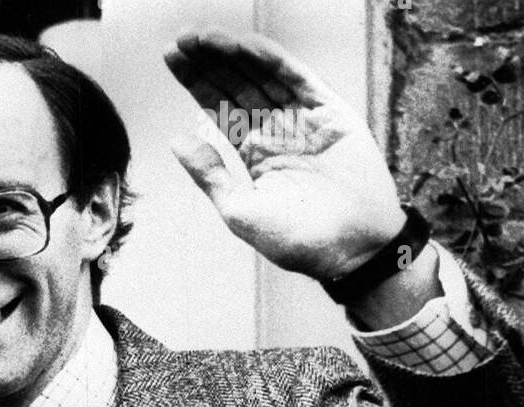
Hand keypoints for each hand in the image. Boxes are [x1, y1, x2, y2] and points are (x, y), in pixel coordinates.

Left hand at [164, 30, 405, 281]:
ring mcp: (303, 120)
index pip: (220, 108)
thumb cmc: (298, 241)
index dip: (197, 82)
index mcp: (254, 153)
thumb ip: (210, 175)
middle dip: (210, 62)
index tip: (173, 58)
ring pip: (263, 77)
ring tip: (205, 38)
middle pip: (237, 85)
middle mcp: (277, 131)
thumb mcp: (240, 211)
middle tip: (184, 40)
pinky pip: (298, 80)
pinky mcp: (330, 113)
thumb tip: (177, 142)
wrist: (351, 249)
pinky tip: (246, 47)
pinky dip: (273, 62)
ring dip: (235, 56)